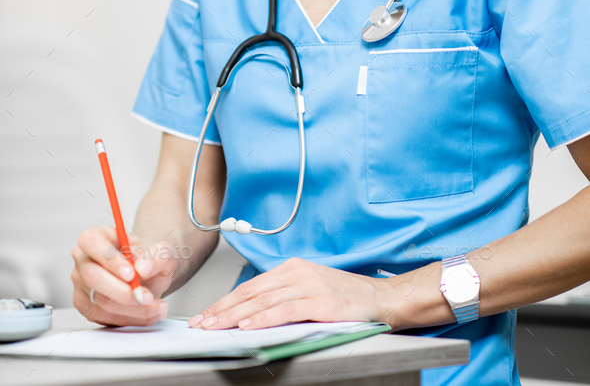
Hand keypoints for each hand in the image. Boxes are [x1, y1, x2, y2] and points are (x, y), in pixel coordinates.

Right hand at [71, 225, 176, 325]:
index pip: (92, 243)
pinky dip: (130, 319)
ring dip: (133, 309)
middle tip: (147, 297)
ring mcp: (81, 284)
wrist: (148, 273)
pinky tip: (148, 313)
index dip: (110, 260)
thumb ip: (155, 257)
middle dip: (123, 292)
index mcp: (97, 236)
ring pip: (100, 302)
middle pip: (92, 277)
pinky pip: (104, 317)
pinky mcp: (86, 306)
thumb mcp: (161, 251)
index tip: (132, 274)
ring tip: (156, 306)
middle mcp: (83, 259)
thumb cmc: (149, 257)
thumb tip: (143, 268)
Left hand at [187, 257, 391, 330]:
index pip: (250, 286)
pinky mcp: (318, 301)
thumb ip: (284, 298)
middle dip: (222, 309)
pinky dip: (263, 319)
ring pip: (262, 301)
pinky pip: (284, 310)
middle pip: (250, 292)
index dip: (226, 301)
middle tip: (201, 323)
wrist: (380, 298)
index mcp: (292, 268)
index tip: (207, 315)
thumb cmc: (346, 298)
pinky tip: (248, 327)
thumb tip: (252, 315)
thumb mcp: (310, 291)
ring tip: (215, 327)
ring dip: (235, 316)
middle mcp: (296, 273)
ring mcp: (307, 285)